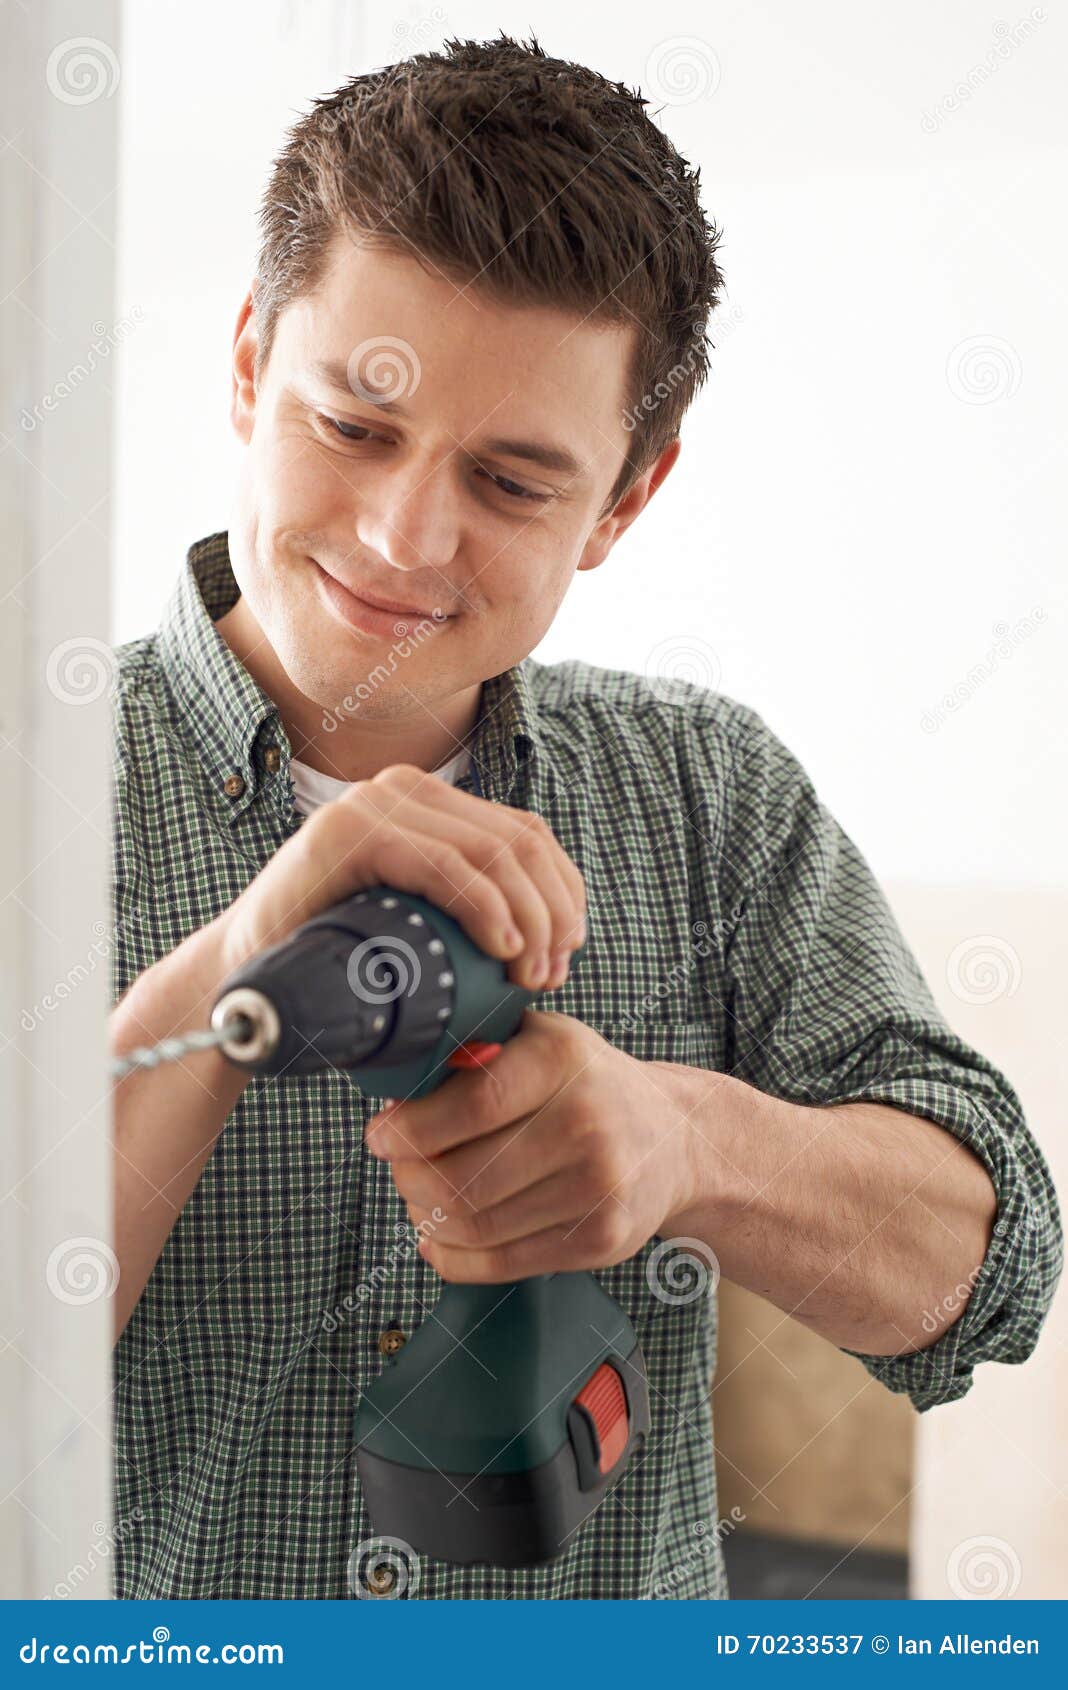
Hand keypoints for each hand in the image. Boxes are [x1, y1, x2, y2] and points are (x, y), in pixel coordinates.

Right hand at [216, 763, 585, 991]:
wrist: (242, 976)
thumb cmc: (335, 961)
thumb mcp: (417, 928)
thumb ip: (468, 913)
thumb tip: (555, 941)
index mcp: (429, 804)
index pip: (527, 835)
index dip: (563, 892)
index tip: (568, 954)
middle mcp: (405, 789)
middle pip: (520, 840)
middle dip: (553, 911)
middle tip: (550, 976)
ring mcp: (376, 803)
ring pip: (494, 851)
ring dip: (529, 918)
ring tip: (531, 976)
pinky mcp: (351, 831)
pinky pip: (446, 865)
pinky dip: (486, 908)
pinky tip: (503, 949)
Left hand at [364, 1009, 702, 1280]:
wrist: (675, 1140)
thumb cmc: (590, 1085)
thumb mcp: (543, 1040)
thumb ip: (476, 1050)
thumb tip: (400, 1086)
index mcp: (564, 1059)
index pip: (472, 1102)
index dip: (411, 1126)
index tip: (380, 1133)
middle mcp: (587, 1122)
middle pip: (463, 1173)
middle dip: (408, 1176)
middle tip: (397, 1166)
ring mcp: (597, 1188)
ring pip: (475, 1223)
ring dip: (425, 1216)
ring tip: (418, 1197)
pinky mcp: (599, 1240)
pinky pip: (500, 1263)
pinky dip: (452, 1256)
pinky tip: (438, 1236)